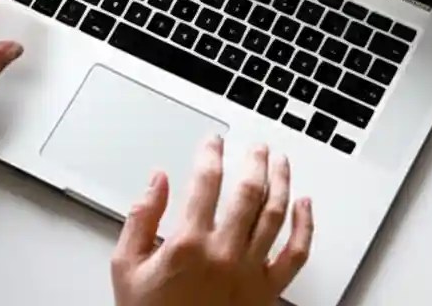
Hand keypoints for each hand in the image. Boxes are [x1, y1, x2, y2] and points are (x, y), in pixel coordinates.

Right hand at [111, 137, 313, 305]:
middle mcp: (224, 253)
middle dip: (255, 161)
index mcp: (188, 244)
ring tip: (281, 163)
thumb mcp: (126, 267)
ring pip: (275, 214)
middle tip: (257, 147)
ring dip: (281, 181)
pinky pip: (296, 253)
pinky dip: (305, 225)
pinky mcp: (267, 291)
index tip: (214, 142)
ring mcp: (250, 271)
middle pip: (249, 191)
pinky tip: (304, 205)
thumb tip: (157, 180)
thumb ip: (141, 219)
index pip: (206, 182)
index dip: (211, 154)